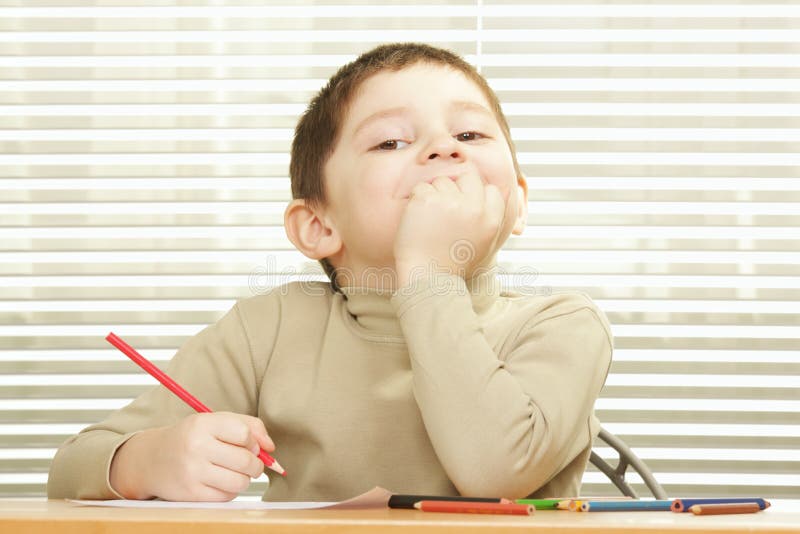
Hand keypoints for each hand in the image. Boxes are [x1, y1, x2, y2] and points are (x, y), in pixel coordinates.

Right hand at [109, 412, 274, 500]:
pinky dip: (230, 491)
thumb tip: (271, 448)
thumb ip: (249, 426)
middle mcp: (196, 447)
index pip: (245, 433)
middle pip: (246, 461)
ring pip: (240, 482)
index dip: (254, 442)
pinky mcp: (191, 494)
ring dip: (244, 479)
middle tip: (249, 462)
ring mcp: (192, 472)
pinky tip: (220, 481)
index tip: (249, 445)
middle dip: (255, 464)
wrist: (151, 459)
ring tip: (234, 472)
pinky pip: (226, 497)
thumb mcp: (215, 421)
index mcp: (203, 424)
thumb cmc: (191, 437)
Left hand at [393, 171, 504, 287]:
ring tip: (431, 221)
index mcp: (491, 218)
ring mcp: (450, 202)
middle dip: (456, 190)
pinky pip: (421, 187)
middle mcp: (474, 208)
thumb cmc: (454, 263)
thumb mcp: (487, 243)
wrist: (428, 277)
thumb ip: (496, 217)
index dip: (475, 197)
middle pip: (468, 177)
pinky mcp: (426, 200)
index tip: (464, 212)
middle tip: (445, 214)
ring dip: (434, 196)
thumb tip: (508, 191)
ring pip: (442, 181)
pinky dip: (416, 200)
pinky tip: (418, 220)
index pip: (490, 189)